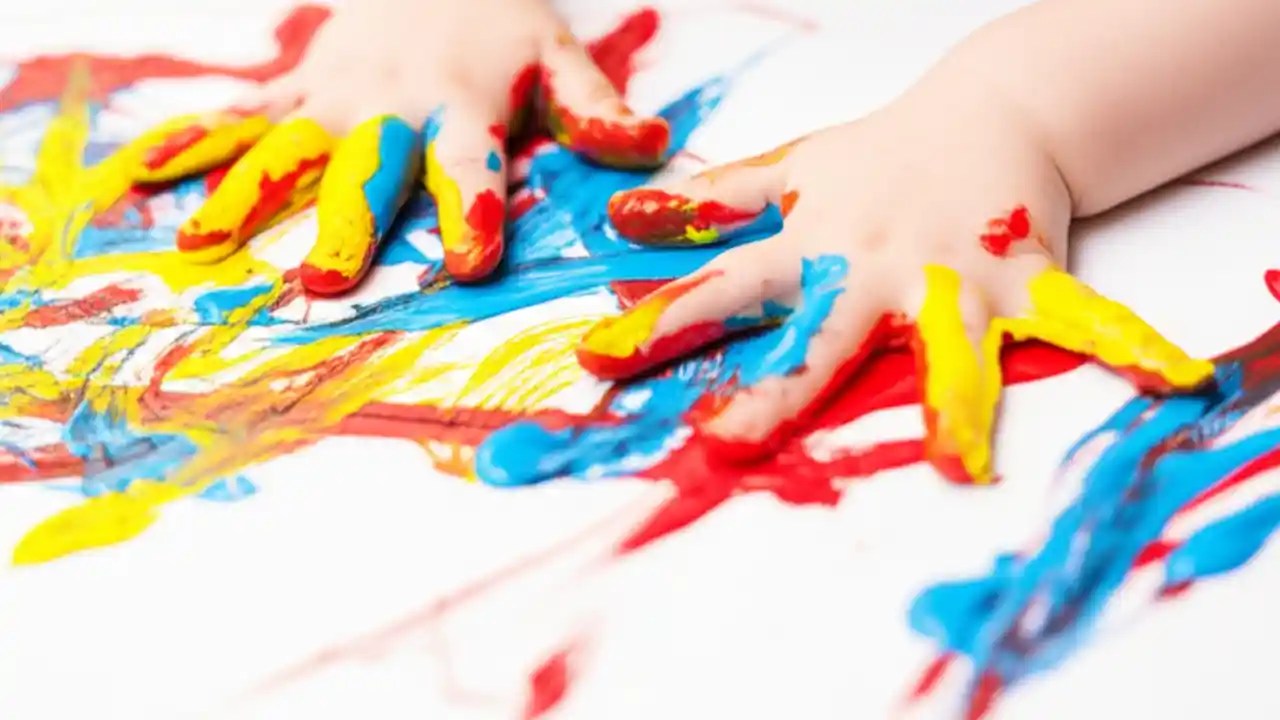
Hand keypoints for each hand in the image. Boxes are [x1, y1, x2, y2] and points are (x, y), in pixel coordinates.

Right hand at [129, 0, 668, 293]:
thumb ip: (596, 110)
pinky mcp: (293, 89)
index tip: (473, 264)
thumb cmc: (505, 27)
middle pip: (366, 172)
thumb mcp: (559, 56)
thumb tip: (653, 151)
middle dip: (346, 224)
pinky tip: (136, 182)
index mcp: (462, 106)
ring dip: (246, 197)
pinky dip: (186, 149)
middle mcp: (390, 107)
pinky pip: (235, 120)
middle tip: (324, 281)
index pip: (470, 166)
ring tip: (205, 244)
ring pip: (285, 151)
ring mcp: (332, 97)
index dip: (474, 211)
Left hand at [575, 92, 1213, 483]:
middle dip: (773, 391)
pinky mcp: (1025, 279)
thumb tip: (626, 223)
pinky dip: (1121, 345)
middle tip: (725, 444)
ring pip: (945, 346)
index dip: (660, 324)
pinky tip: (1173, 382)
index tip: (598, 361)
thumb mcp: (792, 174)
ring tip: (960, 465)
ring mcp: (951, 278)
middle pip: (816, 336)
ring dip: (952, 404)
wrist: (988, 111)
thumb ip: (714, 207)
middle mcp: (873, 270)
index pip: (725, 290)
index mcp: (812, 248)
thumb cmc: (884, 155)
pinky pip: (1075, 318)